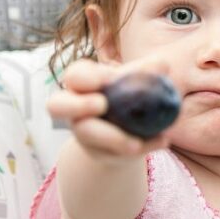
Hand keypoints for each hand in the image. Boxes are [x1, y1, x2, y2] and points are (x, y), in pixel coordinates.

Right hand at [46, 57, 171, 161]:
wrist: (129, 127)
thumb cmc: (128, 94)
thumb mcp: (136, 81)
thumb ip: (146, 73)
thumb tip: (161, 65)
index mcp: (82, 83)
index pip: (74, 76)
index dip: (89, 77)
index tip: (111, 77)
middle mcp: (74, 107)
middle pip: (56, 105)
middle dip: (78, 104)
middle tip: (102, 105)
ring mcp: (83, 131)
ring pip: (86, 134)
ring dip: (112, 137)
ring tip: (137, 143)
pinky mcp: (98, 152)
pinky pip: (114, 153)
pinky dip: (143, 146)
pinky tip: (162, 140)